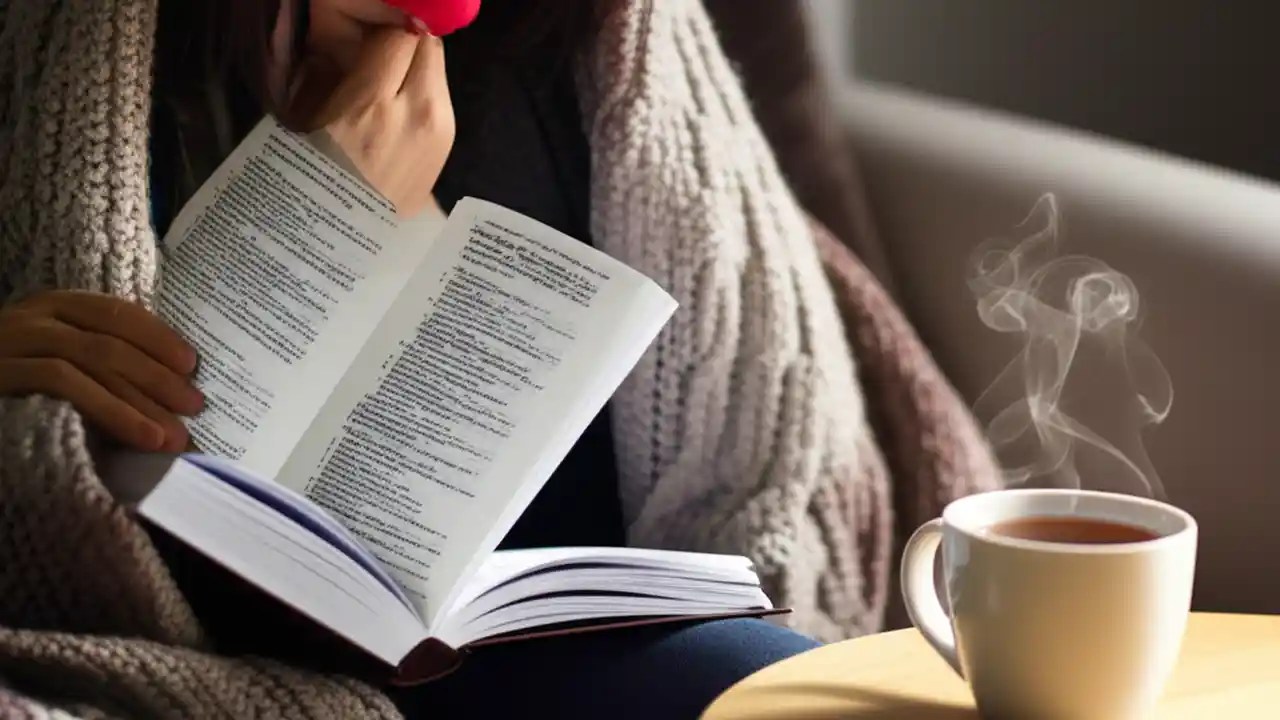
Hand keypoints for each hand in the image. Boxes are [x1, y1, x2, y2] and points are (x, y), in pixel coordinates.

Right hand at [0, 291, 201, 451]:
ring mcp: (8, 343)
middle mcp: (27, 317)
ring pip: (92, 360)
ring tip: (174, 435)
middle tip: (196, 406)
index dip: (157, 336)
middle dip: (158, 376)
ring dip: (141, 400)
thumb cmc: (10, 391)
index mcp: (48, 307)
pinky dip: (110, 410)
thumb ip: (95, 367)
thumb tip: (166, 393)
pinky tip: (140, 436)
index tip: (192, 364)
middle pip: (108, 338)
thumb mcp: (52, 366)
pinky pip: (63, 385)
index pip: (114, 311)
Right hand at [293, 28, 453, 217]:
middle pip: (428, 47)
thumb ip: (329, 72)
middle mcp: (418, 113)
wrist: (340, 243)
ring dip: (417, 69)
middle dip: (405, 45)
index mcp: (374, 103)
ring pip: (438, 73)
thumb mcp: (306, 120)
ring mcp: (440, 134)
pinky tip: (399, 113)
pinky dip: (423, 96)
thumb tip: (348, 43)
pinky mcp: (447, 151)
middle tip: (379, 58)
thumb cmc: (312, 181)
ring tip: (386, 86)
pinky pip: (441, 102)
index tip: (365, 42)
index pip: (398, 35)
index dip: (381, 33)